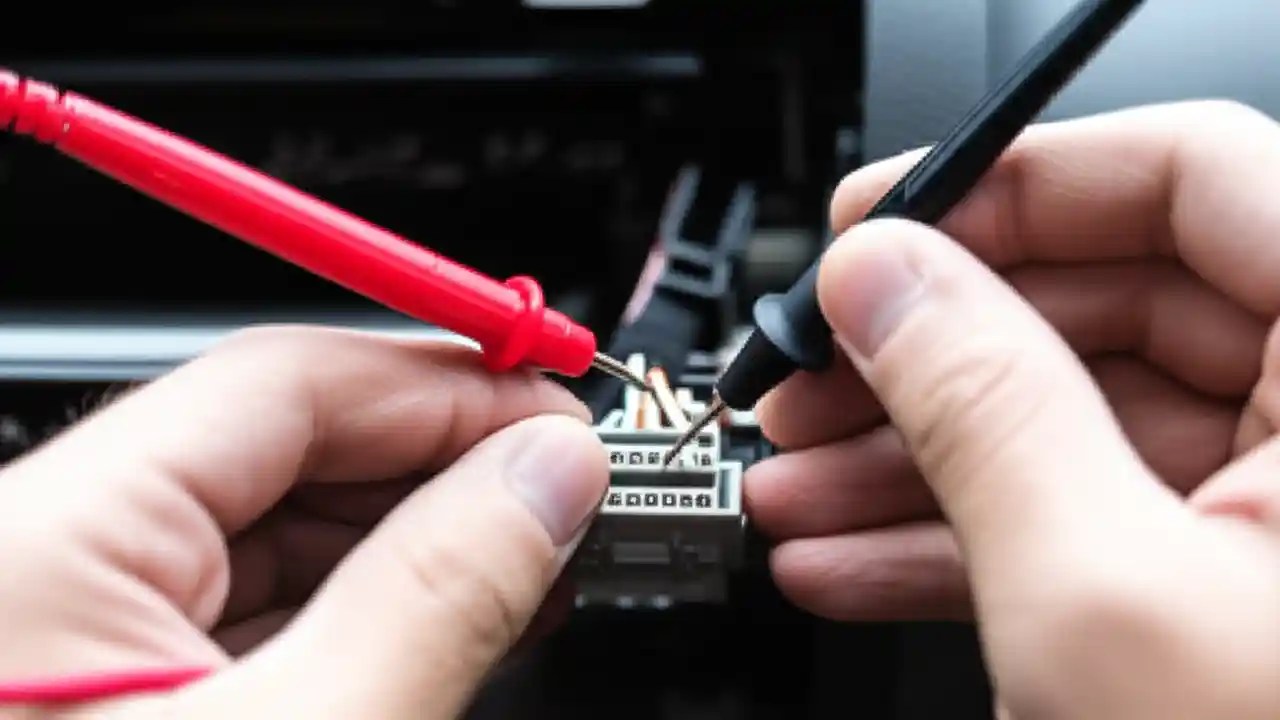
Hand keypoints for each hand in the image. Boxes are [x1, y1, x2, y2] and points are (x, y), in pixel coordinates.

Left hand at [0, 327, 607, 717]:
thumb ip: (441, 592)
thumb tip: (547, 475)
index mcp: (42, 544)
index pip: (280, 382)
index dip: (443, 383)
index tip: (557, 411)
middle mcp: (38, 568)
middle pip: (280, 449)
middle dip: (441, 465)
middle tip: (562, 494)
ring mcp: (71, 635)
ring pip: (273, 534)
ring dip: (414, 543)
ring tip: (528, 564)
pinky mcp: (110, 694)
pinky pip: (250, 612)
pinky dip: (361, 611)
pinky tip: (447, 619)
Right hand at [747, 101, 1279, 717]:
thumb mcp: (1096, 598)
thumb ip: (974, 403)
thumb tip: (879, 278)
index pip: (1189, 176)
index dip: (1013, 182)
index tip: (877, 228)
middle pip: (1110, 300)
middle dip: (930, 344)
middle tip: (808, 374)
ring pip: (1078, 418)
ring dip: (918, 449)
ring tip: (794, 483)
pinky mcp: (1237, 586)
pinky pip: (1084, 512)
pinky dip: (964, 531)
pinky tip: (852, 553)